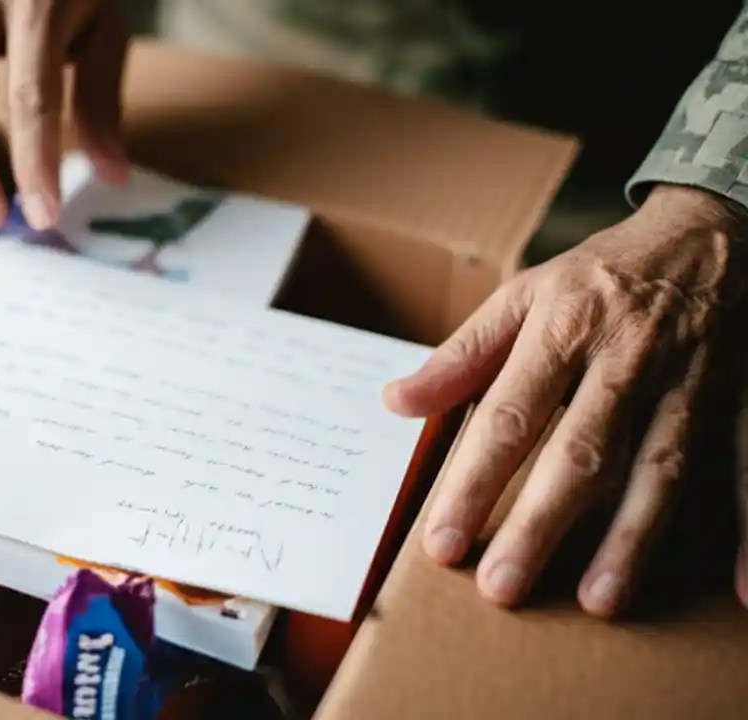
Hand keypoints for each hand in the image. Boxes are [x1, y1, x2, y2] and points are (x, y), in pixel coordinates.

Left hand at [384, 184, 747, 616]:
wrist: (708, 232)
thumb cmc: (599, 276)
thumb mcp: (522, 295)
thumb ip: (462, 356)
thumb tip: (396, 402)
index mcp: (563, 329)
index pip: (508, 417)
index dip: (473, 482)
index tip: (442, 543)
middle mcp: (626, 358)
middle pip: (580, 452)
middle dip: (540, 524)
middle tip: (502, 587)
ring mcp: (690, 381)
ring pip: (660, 468)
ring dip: (631, 538)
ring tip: (598, 601)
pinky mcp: (742, 399)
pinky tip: (744, 590)